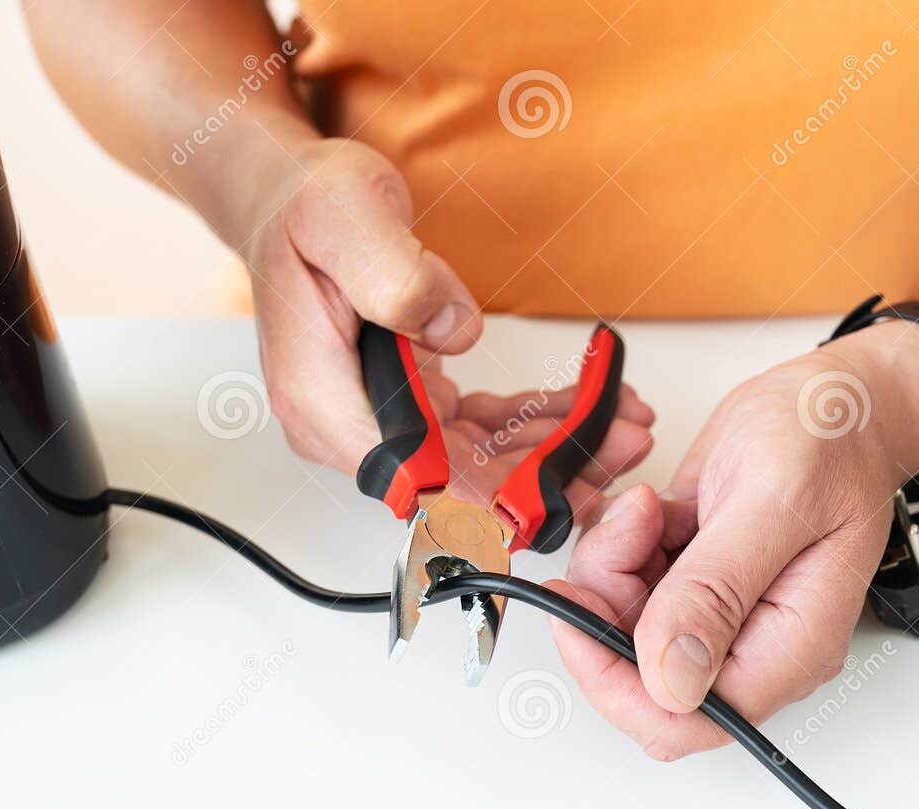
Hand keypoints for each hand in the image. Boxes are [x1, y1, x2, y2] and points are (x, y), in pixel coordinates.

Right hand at [236, 138, 653, 500]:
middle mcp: (351, 428)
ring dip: (559, 452)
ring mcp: (385, 424)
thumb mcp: (345, 216)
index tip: (559, 489)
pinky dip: (540, 427)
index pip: (415, 479)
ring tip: (627, 422)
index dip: (490, 497)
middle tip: (625, 439)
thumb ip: (395, 274)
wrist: (291, 201)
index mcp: (324, 400)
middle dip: (550, 474)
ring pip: (484, 468)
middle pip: (461, 485)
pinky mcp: (415, 411)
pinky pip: (487, 435)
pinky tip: (589, 409)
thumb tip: (450, 328)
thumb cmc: (307, 208)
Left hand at [547, 331, 918, 759]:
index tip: (581, 610)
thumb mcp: (775, 499)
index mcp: (788, 648)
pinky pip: (627, 591)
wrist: (841, 400)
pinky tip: (657, 509)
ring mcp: (722, 617)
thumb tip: (670, 679)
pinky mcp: (696, 584)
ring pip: (624, 630)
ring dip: (614, 567)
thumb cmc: (835, 438)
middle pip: (641, 678)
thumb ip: (717, 590)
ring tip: (651, 509)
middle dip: (609, 608)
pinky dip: (622, 547)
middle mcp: (753, 645)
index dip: (615, 681)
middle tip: (627, 534)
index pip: (685, 720)